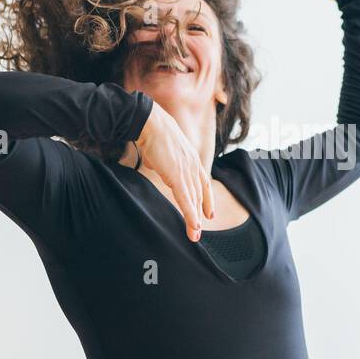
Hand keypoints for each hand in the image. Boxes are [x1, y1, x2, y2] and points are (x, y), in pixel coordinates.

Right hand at [134, 103, 214, 241]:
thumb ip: (163, 158)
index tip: (209, 213)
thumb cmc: (152, 131)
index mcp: (191, 158)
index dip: (206, 199)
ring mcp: (186, 170)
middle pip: (199, 194)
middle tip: (198, 231)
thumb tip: (156, 163)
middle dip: (200, 213)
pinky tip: (193, 226)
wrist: (150, 123)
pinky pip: (186, 199)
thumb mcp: (162, 148)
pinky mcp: (177, 176)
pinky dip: (190, 214)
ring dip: (194, 220)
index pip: (202, 182)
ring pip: (194, 200)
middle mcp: (193, 165)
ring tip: (194, 235)